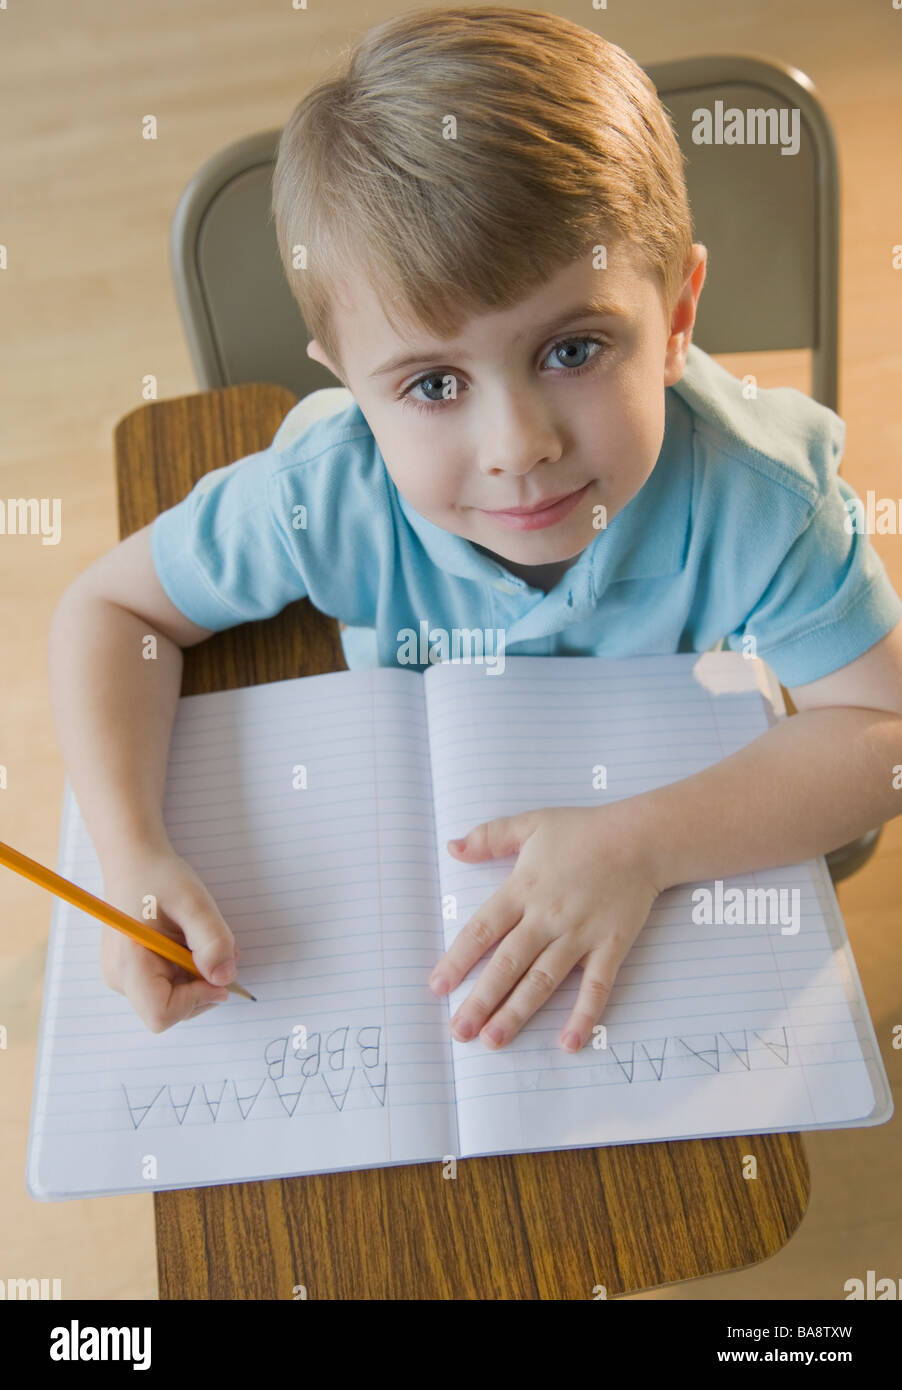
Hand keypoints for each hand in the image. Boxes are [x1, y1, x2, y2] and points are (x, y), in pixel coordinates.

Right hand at [100, 840, 240, 1032]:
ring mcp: (125, 977)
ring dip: (198, 976)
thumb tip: (224, 978)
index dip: (196, 1000)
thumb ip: (212, 940)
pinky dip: (189, 969)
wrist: (134, 861)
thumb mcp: (193, 901)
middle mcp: (120, 978)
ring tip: (200, 937)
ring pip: (175, 998)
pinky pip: (170, 985)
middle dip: (202, 985)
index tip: (216, 972)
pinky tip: (189, 941)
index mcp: (128, 963)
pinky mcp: (134, 972)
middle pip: (172, 1010)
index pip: (161, 1015)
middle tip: (215, 946)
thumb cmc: (158, 876)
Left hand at [429, 804, 660, 1051]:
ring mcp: (580, 935)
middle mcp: (547, 917)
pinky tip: (568, 1043)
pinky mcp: (610, 947)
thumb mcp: (530, 823)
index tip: (438, 987)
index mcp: (523, 889)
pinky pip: (596, 987)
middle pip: (508, 964)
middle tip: (461, 1031)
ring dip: (518, 1013)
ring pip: (543, 981)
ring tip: (494, 1041)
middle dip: (482, 1000)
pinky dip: (583, 1015)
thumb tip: (452, 848)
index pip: (482, 930)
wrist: (640, 838)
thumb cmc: (584, 830)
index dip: (458, 960)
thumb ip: (489, 837)